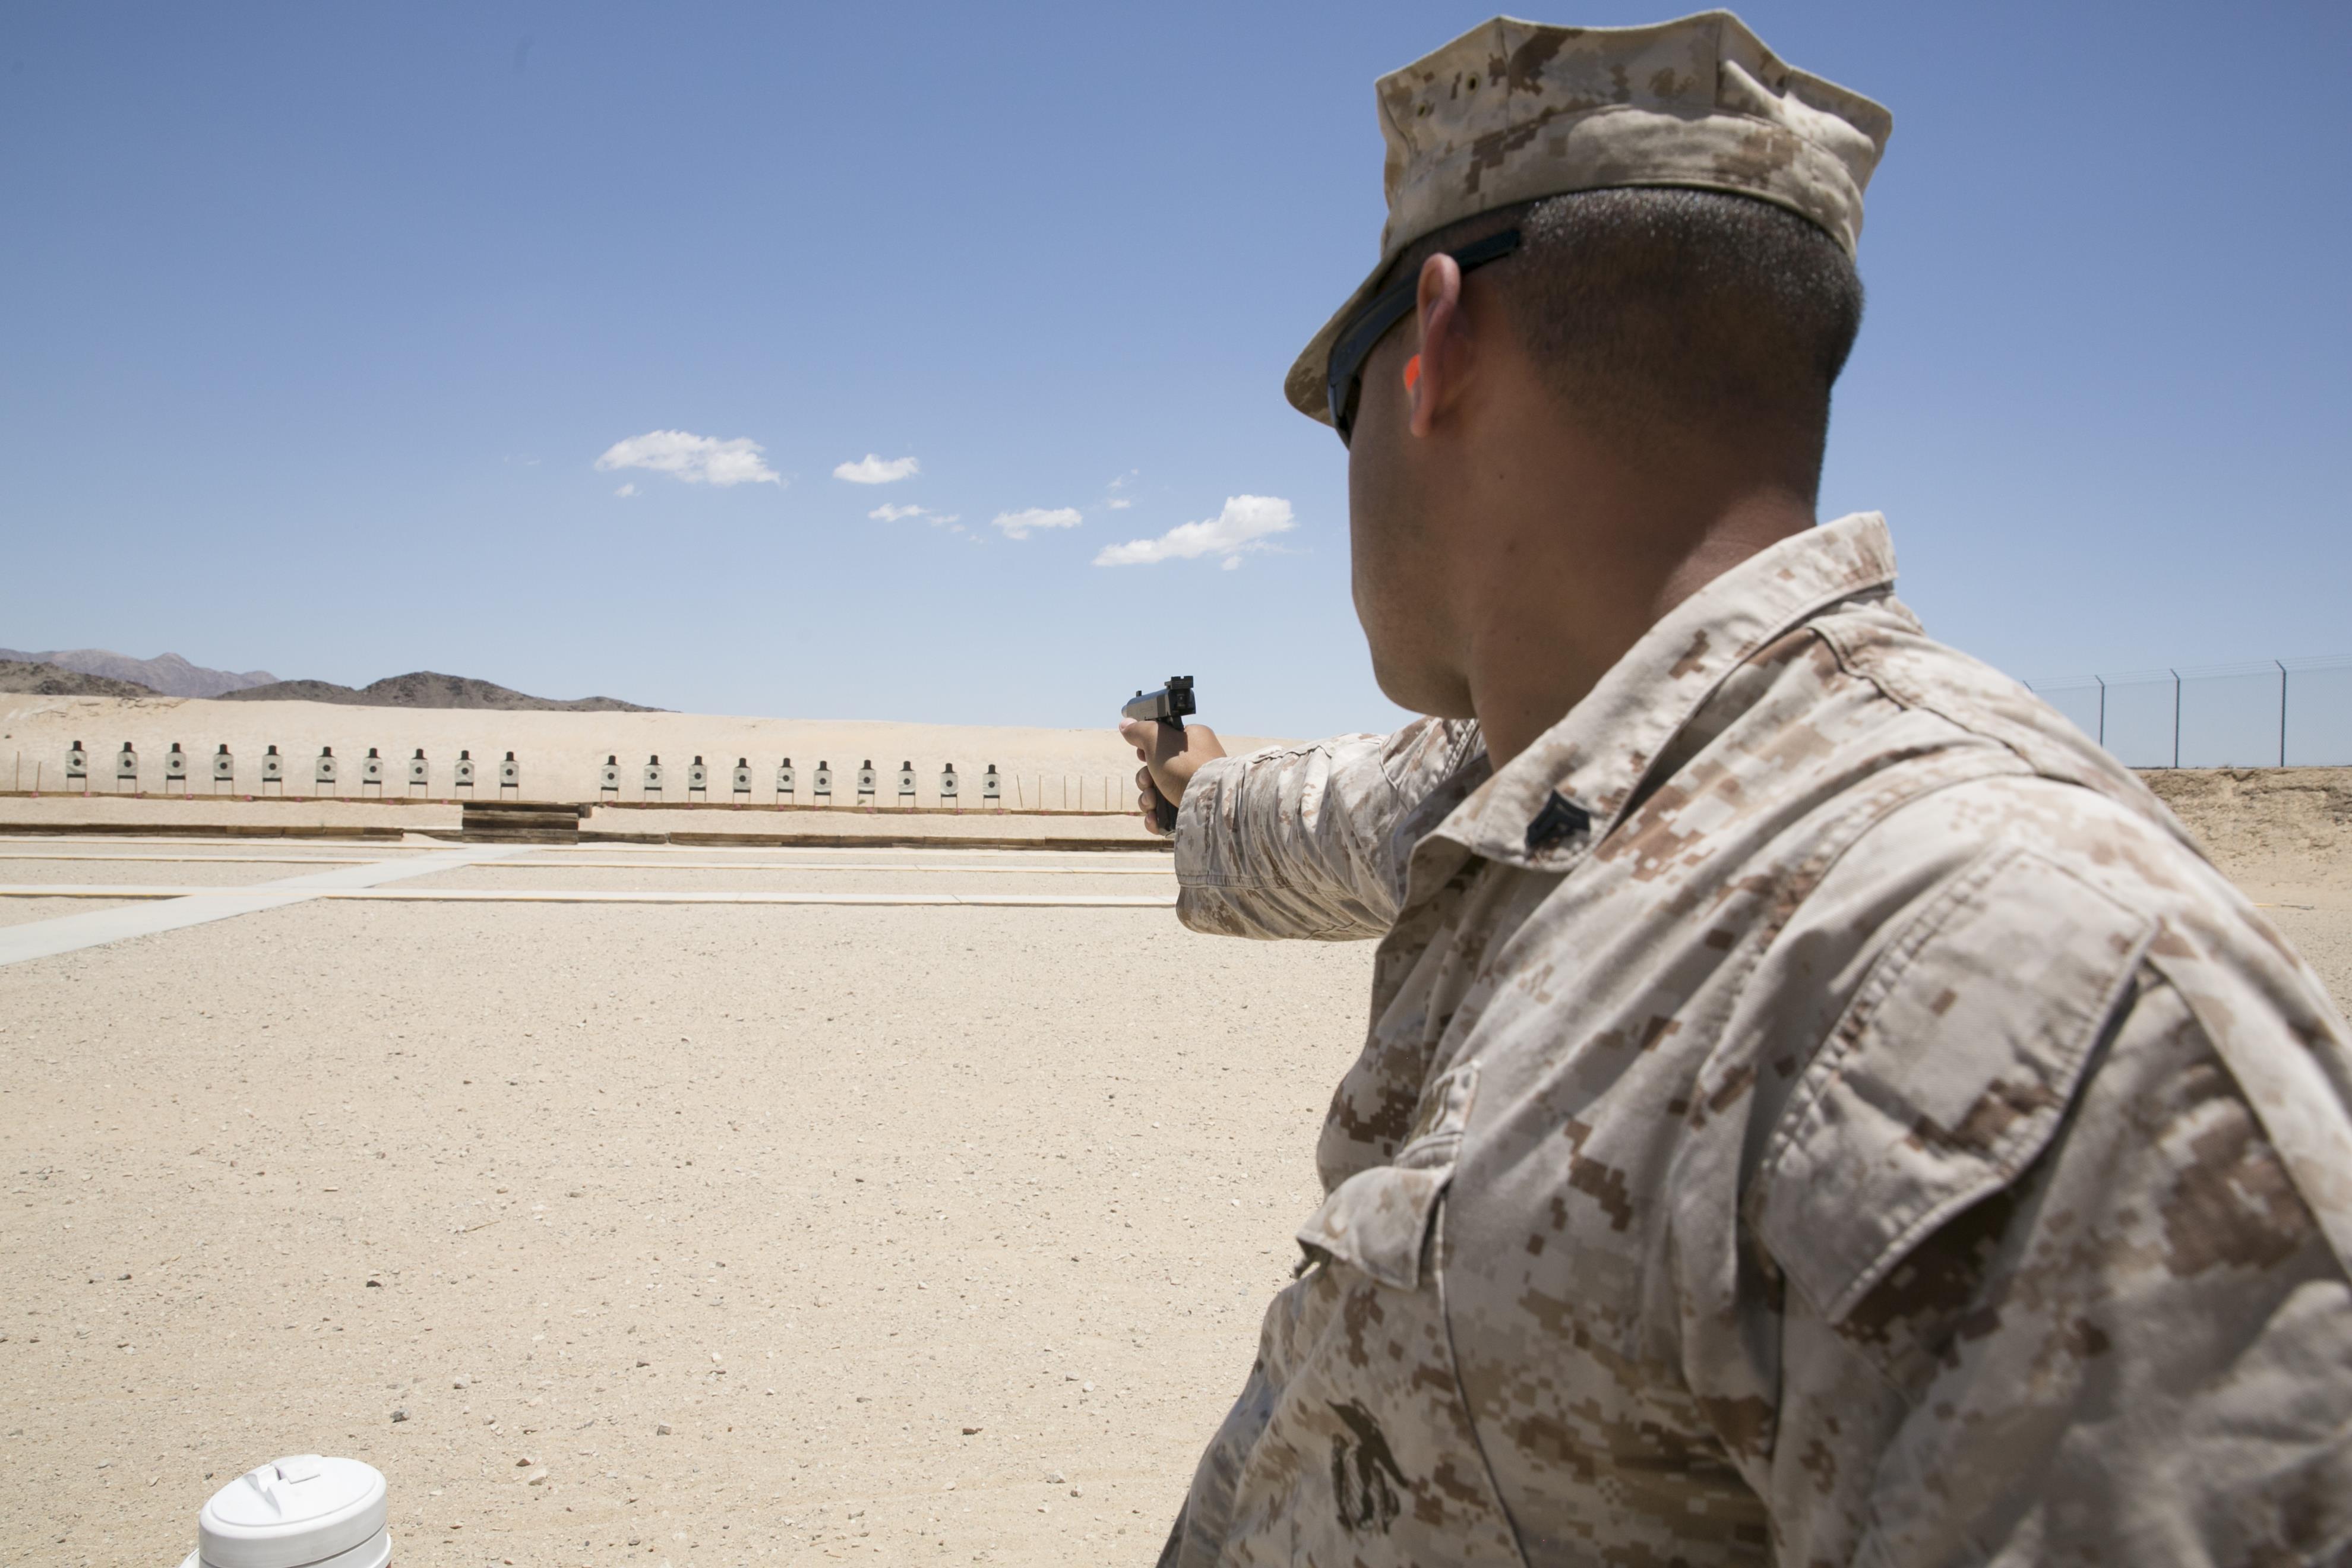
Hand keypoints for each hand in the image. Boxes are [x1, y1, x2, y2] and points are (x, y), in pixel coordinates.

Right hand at [1117, 718, 1225, 836]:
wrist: (1208, 803)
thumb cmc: (1185, 765)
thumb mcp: (1158, 739)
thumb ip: (1140, 730)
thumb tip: (1126, 724)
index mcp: (1192, 741)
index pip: (1163, 742)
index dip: (1147, 749)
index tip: (1142, 755)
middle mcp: (1194, 764)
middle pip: (1155, 770)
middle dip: (1144, 779)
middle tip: (1148, 781)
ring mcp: (1192, 789)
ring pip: (1157, 793)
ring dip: (1147, 799)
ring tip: (1152, 802)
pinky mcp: (1188, 811)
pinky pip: (1164, 813)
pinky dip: (1155, 817)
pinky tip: (1154, 818)